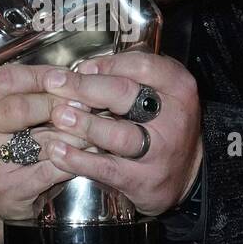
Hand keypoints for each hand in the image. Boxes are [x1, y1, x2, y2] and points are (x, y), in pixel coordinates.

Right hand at [0, 62, 91, 224]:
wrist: (6, 191)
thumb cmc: (17, 138)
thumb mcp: (17, 105)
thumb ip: (36, 88)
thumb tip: (76, 78)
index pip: (7, 79)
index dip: (42, 76)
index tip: (68, 77)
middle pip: (19, 108)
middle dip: (56, 104)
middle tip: (84, 104)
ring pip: (40, 140)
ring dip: (74, 133)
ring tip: (95, 127)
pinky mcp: (7, 185)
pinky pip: (51, 167)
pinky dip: (77, 158)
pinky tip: (92, 151)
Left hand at [42, 51, 202, 216]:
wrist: (187, 175)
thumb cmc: (164, 124)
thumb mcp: (161, 92)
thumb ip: (129, 77)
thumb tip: (82, 71)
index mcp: (178, 88)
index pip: (142, 66)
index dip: (108, 64)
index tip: (82, 66)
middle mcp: (172, 118)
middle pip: (126, 95)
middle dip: (86, 87)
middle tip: (55, 84)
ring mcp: (158, 151)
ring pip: (118, 135)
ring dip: (84, 124)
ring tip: (58, 115)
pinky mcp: (142, 180)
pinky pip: (106, 168)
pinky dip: (79, 160)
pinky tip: (57, 151)